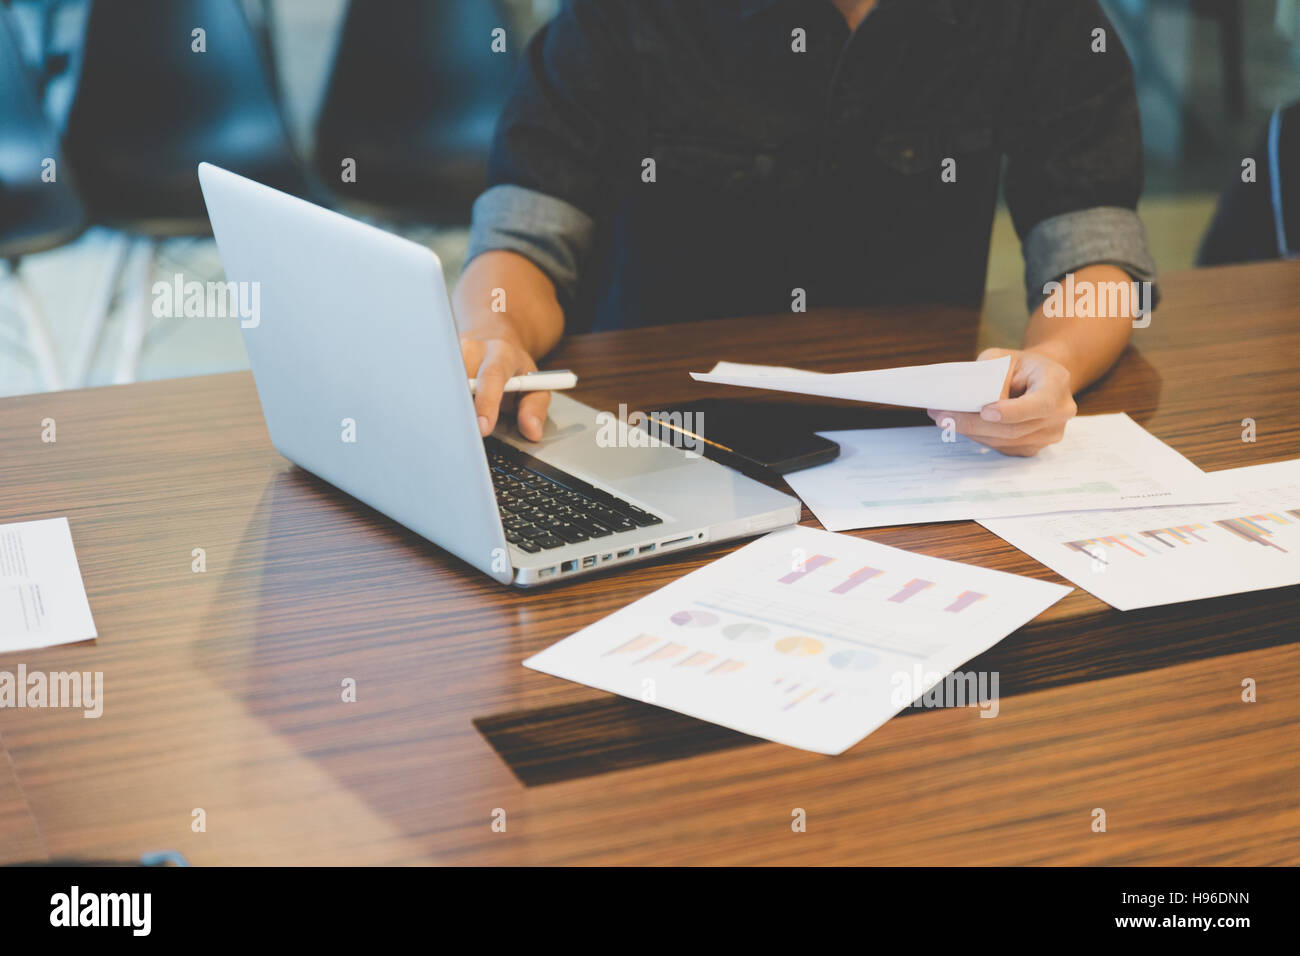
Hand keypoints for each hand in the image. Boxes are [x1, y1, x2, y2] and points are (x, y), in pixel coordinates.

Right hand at [452, 251, 564, 443]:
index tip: (482, 428)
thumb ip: (534, 408)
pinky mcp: (435, 355)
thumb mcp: (534, 385)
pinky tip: (433, 411)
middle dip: (460, 409)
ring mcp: (450, 350)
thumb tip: (532, 432)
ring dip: (445, 406)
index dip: (486, 403)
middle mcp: (472, 347)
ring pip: (443, 382)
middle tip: (462, 434)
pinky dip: (435, 400)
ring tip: (446, 425)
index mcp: (501, 353)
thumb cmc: (513, 367)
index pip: (491, 377)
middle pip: (460, 380)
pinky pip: (431, 381)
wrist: (493, 335)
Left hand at [926, 347, 1076, 455]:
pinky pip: (1003, 447)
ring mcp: (1050, 434)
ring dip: (971, 432)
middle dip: (975, 424)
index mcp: (1057, 383)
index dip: (1013, 411)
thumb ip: (990, 375)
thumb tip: (973, 401)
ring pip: (1005, 441)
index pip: (1040, 404)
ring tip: (943, 419)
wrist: (1038, 378)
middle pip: (1015, 428)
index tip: (985, 411)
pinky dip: (979, 438)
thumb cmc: (1019, 365)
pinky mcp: (1034, 447)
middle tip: (943, 417)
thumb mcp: (1004, 358)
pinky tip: (962, 426)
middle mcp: (1060, 412)